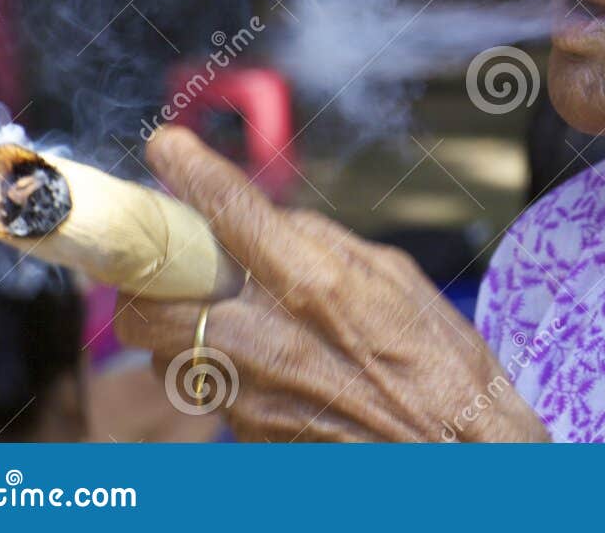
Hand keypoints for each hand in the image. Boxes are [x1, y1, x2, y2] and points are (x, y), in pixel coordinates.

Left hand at [114, 127, 549, 442]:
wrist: (454, 456)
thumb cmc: (441, 365)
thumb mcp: (396, 278)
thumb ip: (323, 244)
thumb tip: (272, 221)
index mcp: (314, 283)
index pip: (228, 210)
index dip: (190, 170)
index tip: (166, 148)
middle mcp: (269, 338)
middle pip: (150, 300)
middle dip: (151, 276)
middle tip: (178, 263)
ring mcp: (250, 394)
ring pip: (163, 352)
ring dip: (182, 327)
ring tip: (227, 319)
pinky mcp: (248, 435)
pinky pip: (205, 392)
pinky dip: (220, 370)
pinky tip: (265, 366)